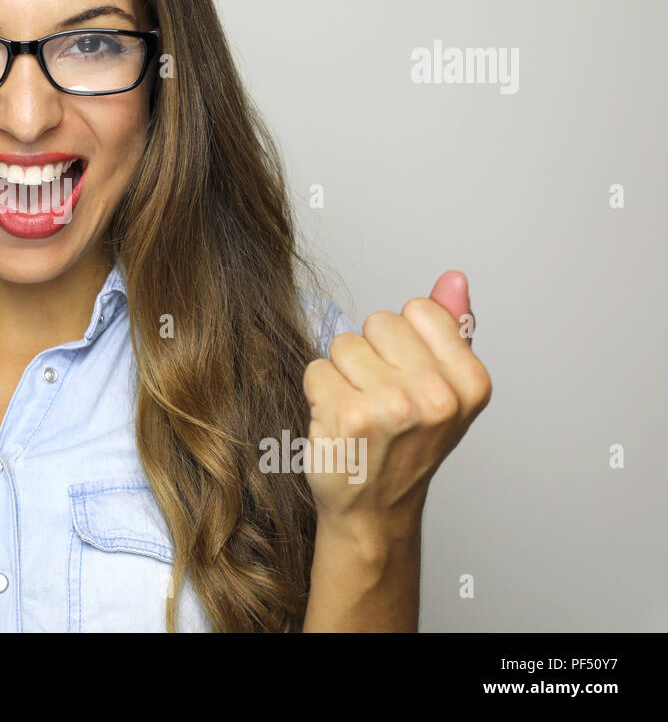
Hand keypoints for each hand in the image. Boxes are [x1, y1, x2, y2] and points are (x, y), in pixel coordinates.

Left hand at [302, 271, 491, 535]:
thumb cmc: (407, 445)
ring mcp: (392, 407)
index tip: (407, 376)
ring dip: (342, 374)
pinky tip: (337, 423)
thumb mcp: (444, 388)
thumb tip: (453, 278)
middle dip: (370, 353)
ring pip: (343, 344)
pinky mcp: (348, 418)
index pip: (418, 309)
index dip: (403, 340)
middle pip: (378, 322)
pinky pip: (316, 369)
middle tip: (379, 397)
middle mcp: (437, 396)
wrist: (375, 508)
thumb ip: (449, 327)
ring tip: (358, 411)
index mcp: (470, 382)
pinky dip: (319, 393)